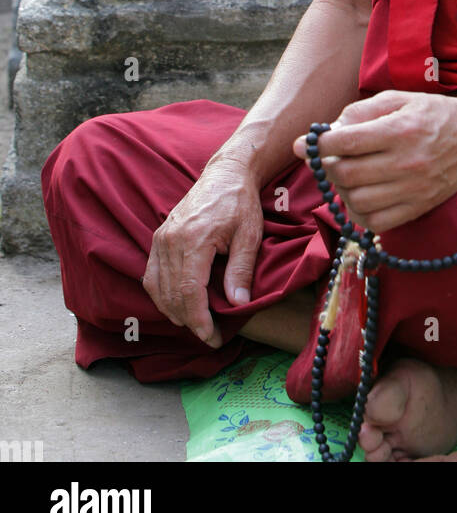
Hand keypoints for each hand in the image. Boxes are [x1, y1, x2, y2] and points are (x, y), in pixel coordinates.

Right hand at [142, 160, 263, 347]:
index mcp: (194, 239)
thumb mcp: (249, 234)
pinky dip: (161, 295)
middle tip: (211, 335)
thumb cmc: (240, 202)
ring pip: (158, 289)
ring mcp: (161, 238)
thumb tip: (238, 304)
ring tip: (197, 322)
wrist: (225, 173)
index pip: (189, 293)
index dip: (199, 321)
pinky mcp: (158, 237)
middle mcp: (171, 240)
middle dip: (190, 322)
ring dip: (174, 312)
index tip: (213, 338)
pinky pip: (151, 276)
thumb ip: (241, 269)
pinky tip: (178, 304)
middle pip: (172, 295)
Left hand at [292, 90, 456, 232]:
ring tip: (348, 175)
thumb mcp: (399, 99)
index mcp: (399, 129)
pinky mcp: (418, 208)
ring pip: (356, 200)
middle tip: (331, 158)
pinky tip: (361, 195)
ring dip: (342, 189)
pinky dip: (358, 212)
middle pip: (346, 173)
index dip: (319, 144)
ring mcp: (413, 189)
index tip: (308, 144)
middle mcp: (406, 162)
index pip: (346, 142)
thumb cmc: (433, 115)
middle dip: (328, 166)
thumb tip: (329, 130)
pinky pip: (375, 222)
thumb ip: (361, 111)